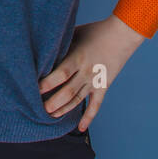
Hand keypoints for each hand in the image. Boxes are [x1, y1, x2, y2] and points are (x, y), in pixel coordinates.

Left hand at [38, 15, 145, 131]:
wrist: (122, 34)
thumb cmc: (96, 31)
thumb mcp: (75, 33)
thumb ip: (61, 44)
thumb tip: (43, 50)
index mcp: (78, 57)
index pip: (61, 74)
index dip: (47, 83)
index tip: (34, 89)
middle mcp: (87, 72)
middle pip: (68, 91)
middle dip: (53, 102)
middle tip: (40, 109)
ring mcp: (96, 81)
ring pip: (78, 100)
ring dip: (64, 110)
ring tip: (50, 116)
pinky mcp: (103, 86)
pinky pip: (96, 105)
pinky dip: (89, 117)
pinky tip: (80, 127)